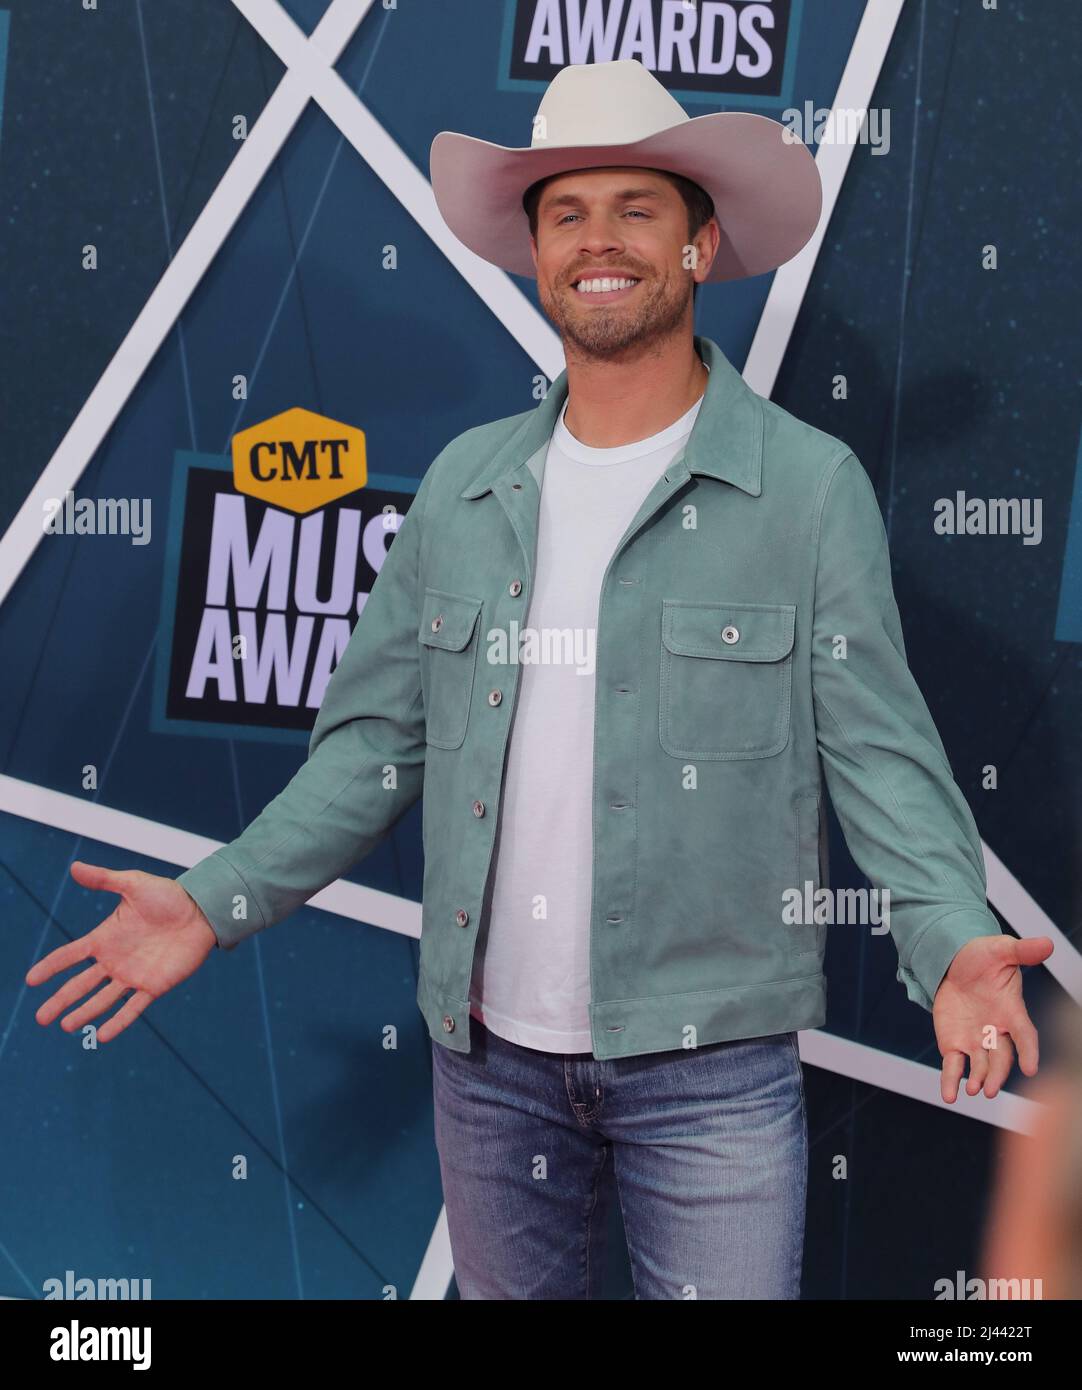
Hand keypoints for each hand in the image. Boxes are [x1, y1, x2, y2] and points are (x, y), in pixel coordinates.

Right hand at [26, 861, 218, 1043]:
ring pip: (103, 999)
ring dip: (85, 1013)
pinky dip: (119, 1022)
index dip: (51, 967)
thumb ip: (104, 880)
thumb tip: (74, 867)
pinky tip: (103, 1035)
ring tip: (66, 1026)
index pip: (70, 955)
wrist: (201, 910)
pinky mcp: (155, 985)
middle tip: (41, 1018)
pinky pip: (133, 1008)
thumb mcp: (133, 884)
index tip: (31, 980)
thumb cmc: (168, 896)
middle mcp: (115, 960)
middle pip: (81, 984)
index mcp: (105, 938)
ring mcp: (134, 975)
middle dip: (60, 1000)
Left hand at [932, 934, 1053, 1101]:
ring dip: (977, 1079)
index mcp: (1011, 1011)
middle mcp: (996, 1031)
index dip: (1029, 1050)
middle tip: (989, 1088)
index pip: (1024, 1034)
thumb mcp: (1000, 950)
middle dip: (997, 1074)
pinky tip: (948, 1095)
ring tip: (972, 1090)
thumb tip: (1047, 944)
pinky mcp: (955, 1044)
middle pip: (1001, 1057)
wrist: (954, 963)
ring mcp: (976, 1041)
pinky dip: (950, 1081)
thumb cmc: (982, 957)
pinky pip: (954, 1066)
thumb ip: (1022, 951)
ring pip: (980, 1066)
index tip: (1032, 1068)